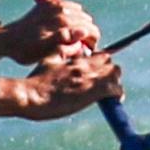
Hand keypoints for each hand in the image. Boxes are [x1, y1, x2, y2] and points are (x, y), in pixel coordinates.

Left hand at [0, 0, 99, 63]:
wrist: (7, 39)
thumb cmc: (27, 50)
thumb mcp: (47, 52)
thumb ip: (67, 43)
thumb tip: (84, 33)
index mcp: (63, 22)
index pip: (91, 29)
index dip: (93, 42)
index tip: (89, 50)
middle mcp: (60, 10)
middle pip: (87, 20)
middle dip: (87, 33)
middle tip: (81, 46)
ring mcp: (54, 4)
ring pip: (80, 13)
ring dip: (80, 24)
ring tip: (73, 37)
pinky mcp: (48, 2)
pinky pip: (68, 6)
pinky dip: (71, 15)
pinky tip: (65, 26)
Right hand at [0, 43, 118, 118]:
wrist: (31, 95)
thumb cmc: (36, 81)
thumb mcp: (48, 60)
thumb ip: (61, 53)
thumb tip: (71, 49)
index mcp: (75, 59)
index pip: (99, 55)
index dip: (102, 64)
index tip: (99, 73)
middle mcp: (84, 65)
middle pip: (109, 62)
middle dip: (110, 72)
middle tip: (105, 84)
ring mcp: (89, 77)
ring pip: (115, 73)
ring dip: (115, 82)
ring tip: (110, 93)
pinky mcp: (93, 91)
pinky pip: (115, 89)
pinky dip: (118, 95)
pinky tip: (114, 100)